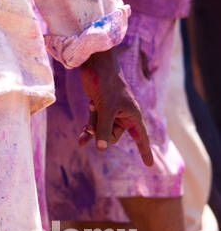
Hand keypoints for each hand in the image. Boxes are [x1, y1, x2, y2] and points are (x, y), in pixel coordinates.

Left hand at [78, 50, 153, 166]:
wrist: (94, 64)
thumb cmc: (105, 83)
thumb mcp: (105, 109)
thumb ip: (103, 129)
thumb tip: (101, 148)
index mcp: (132, 115)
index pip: (142, 137)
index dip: (145, 151)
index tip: (149, 165)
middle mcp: (123, 115)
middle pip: (113, 136)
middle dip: (102, 133)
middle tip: (96, 117)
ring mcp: (111, 112)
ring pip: (101, 131)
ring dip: (92, 131)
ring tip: (83, 133)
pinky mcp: (99, 108)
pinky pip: (94, 124)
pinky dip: (88, 130)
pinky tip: (81, 140)